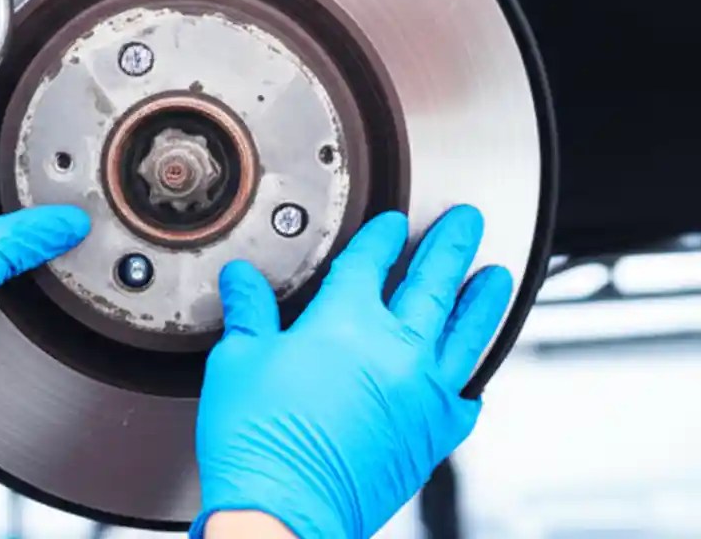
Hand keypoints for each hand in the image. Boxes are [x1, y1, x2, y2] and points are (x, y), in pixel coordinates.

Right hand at [193, 206, 512, 537]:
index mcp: (345, 321)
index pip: (371, 262)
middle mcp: (396, 349)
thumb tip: (242, 281)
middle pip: (433, 282)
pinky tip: (469, 373)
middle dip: (451, 245)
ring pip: (466, 332)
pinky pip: (466, 397)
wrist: (285, 511)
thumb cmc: (258, 441)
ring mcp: (423, 392)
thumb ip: (249, 313)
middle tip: (466, 223)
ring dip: (482, 300)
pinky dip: (470, 379)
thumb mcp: (237, 362)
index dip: (381, 237)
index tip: (392, 224)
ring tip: (494, 278)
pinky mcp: (434, 435)